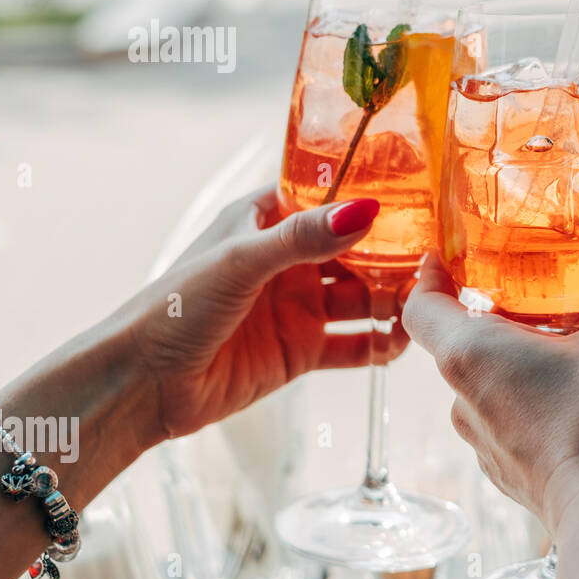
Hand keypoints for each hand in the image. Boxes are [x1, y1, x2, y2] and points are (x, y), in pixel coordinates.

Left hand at [112, 188, 405, 444]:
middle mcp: (286, 261)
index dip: (370, 198)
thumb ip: (306, 238)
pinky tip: (402, 343)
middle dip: (393, 255)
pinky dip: (378, 344)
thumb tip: (366, 210)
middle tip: (435, 259)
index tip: (420, 195)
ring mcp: (296, 307)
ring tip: (427, 303)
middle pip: (355, 251)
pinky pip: (351, 344)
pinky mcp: (300, 351)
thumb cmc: (176, 306)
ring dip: (391, 300)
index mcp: (266, 221)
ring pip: (360, 297)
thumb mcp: (242, 261)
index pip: (329, 200)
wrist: (143, 383)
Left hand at [403, 232, 578, 578]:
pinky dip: (533, 402)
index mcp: (471, 354)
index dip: (430, 276)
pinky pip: (511, 424)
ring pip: (486, 387)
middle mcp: (465, 400)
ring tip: (561, 340)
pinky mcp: (514, 475)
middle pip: (457, 344)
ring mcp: (487, 445)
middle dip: (490, 314)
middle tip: (526, 287)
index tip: (447, 256)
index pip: (420, 306)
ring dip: (515, 361)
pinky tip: (576, 395)